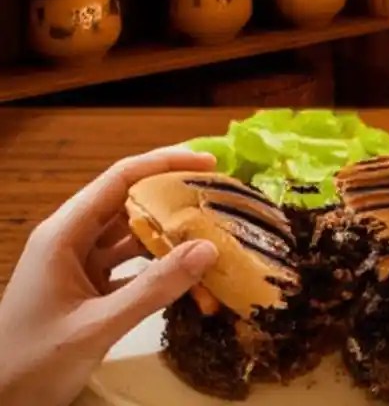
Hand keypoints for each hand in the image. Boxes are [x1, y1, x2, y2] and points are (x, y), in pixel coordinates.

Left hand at [0, 147, 219, 405]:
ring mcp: (78, 264)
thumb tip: (208, 249)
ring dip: (170, 235)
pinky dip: (160, 266)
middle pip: (129, 202)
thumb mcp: (96, 326)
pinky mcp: (87, 288)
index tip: (209, 162)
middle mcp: (70, 240)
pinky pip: (131, 265)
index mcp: (63, 234)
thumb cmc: (31, 361)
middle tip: (221, 198)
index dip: (164, 164)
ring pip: (132, 235)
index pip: (118, 179)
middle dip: (174, 198)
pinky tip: (190, 273)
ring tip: (213, 233)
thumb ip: (153, 288)